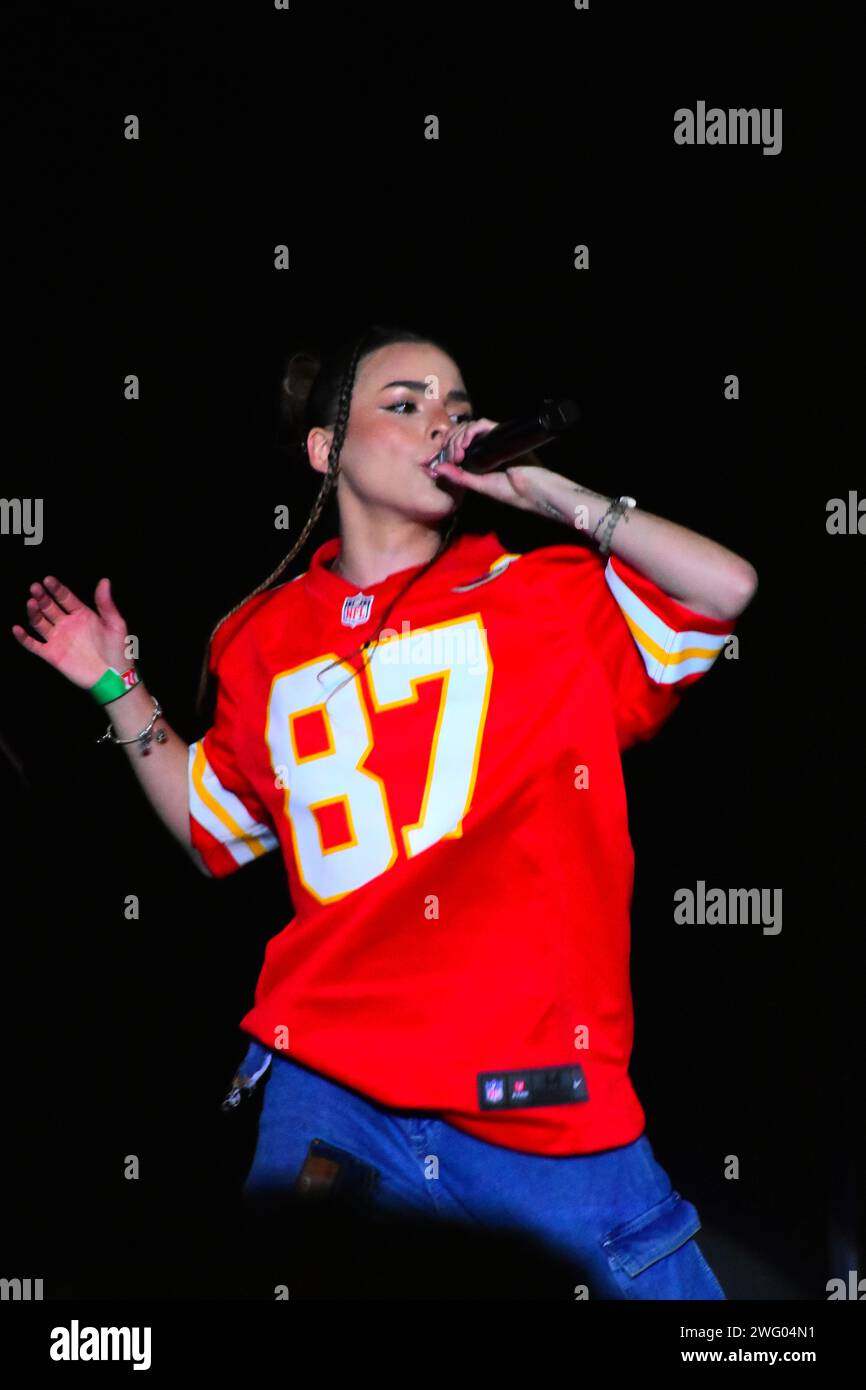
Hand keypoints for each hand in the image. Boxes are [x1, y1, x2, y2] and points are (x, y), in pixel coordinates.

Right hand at [12, 576, 133, 689]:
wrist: (114, 678)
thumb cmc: (118, 651)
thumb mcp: (115, 624)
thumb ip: (106, 604)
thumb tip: (104, 581)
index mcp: (82, 615)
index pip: (65, 597)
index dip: (56, 588)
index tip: (48, 580)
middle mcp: (67, 625)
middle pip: (49, 607)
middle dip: (41, 596)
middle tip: (35, 588)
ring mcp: (58, 639)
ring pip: (39, 622)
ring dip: (33, 612)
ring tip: (31, 603)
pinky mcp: (52, 654)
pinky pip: (33, 645)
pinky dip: (23, 638)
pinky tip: (17, 629)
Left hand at [432, 418, 563, 514]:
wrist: (534, 491)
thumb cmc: (512, 492)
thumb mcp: (479, 485)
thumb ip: (459, 477)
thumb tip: (438, 469)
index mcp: (480, 456)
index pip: (458, 443)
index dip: (447, 448)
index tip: (442, 461)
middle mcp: (486, 445)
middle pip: (460, 432)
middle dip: (450, 443)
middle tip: (451, 458)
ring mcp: (494, 438)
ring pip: (469, 426)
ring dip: (458, 438)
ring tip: (458, 454)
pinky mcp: (502, 434)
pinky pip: (482, 424)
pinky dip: (470, 432)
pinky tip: (465, 445)